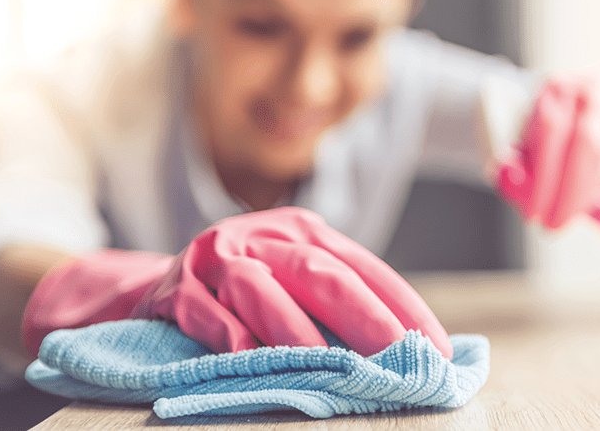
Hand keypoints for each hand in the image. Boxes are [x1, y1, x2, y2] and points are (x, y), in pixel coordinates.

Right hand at [22, 207, 451, 358]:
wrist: (162, 285)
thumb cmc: (247, 291)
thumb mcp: (294, 281)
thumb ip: (338, 305)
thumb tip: (408, 350)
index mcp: (304, 232)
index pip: (363, 267)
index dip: (403, 306)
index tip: (437, 348)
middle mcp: (264, 235)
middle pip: (319, 272)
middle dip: (365, 317)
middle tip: (400, 358)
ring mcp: (217, 256)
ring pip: (259, 286)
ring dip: (294, 328)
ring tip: (327, 366)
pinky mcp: (176, 287)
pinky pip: (202, 310)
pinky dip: (226, 334)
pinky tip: (247, 357)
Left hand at [513, 62, 599, 228]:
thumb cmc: (564, 128)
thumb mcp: (535, 138)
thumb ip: (522, 164)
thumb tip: (514, 189)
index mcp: (559, 90)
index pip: (551, 132)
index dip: (542, 177)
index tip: (533, 214)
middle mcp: (598, 92)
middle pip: (589, 146)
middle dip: (571, 194)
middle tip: (554, 226)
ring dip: (597, 192)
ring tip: (586, 189)